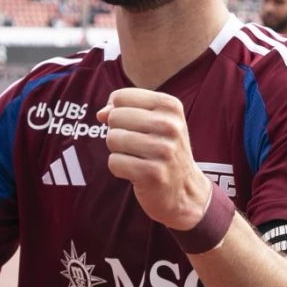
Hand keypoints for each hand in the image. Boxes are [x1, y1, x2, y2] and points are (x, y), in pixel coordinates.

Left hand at [99, 88, 210, 230]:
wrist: (185, 190)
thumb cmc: (163, 150)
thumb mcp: (154, 120)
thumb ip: (125, 109)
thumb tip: (101, 113)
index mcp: (171, 106)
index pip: (121, 97)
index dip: (118, 111)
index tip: (134, 125)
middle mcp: (170, 125)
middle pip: (114, 117)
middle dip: (118, 132)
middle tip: (137, 145)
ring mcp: (163, 150)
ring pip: (112, 138)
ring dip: (118, 151)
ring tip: (137, 158)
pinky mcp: (152, 173)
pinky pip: (114, 162)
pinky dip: (119, 169)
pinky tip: (137, 172)